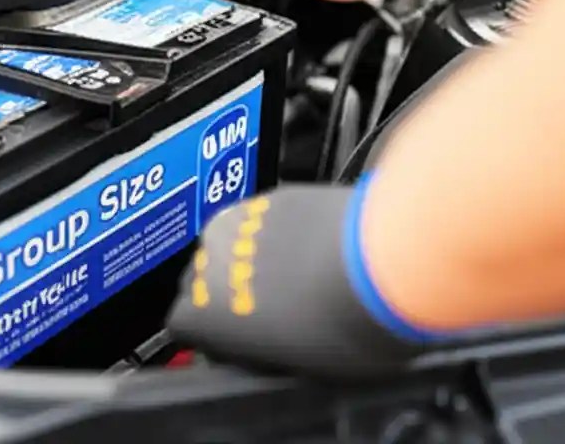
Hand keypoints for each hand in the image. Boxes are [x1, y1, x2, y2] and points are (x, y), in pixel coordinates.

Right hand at [166, 184, 426, 377]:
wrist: (382, 266)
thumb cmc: (341, 325)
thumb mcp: (295, 367)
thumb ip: (261, 353)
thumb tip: (266, 350)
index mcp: (198, 312)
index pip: (182, 325)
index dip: (215, 337)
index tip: (242, 345)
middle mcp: (206, 262)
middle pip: (199, 282)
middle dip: (227, 296)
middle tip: (273, 315)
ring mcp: (238, 222)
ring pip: (229, 246)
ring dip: (251, 262)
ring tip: (295, 281)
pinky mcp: (271, 197)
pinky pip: (261, 222)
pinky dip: (279, 236)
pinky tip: (313, 253)